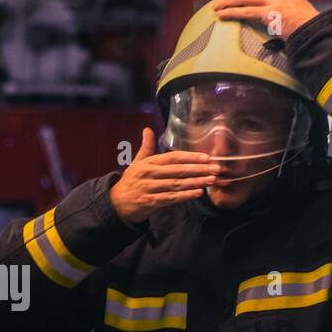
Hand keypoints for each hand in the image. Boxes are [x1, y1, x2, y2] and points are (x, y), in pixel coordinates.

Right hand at [109, 128, 223, 226]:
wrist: (116, 202)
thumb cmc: (130, 181)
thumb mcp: (136, 162)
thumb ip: (146, 147)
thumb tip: (147, 129)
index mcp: (149, 162)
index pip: (173, 158)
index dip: (191, 157)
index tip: (206, 157)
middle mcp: (149, 174)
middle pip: (178, 170)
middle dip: (199, 169)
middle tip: (215, 169)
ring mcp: (149, 188)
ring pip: (176, 184)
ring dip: (195, 182)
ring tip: (211, 180)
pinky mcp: (150, 202)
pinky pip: (170, 199)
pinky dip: (185, 196)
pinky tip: (197, 193)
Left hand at [210, 0, 318, 39]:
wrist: (317, 31)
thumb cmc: (311, 24)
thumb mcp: (305, 8)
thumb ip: (300, 2)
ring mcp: (274, 2)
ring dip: (227, 2)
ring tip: (216, 7)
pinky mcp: (270, 14)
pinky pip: (245, 12)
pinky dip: (231, 12)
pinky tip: (222, 15)